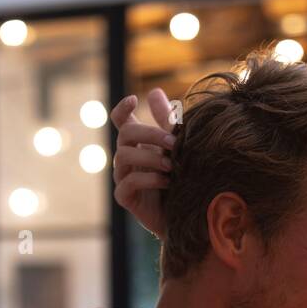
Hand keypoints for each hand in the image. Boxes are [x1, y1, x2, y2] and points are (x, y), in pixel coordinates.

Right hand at [111, 89, 176, 236]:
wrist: (185, 216)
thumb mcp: (177, 148)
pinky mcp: (125, 197)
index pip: (121, 121)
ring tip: (172, 165)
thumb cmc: (181, 178)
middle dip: (150, 134)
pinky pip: (128, 183)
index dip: (122, 109)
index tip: (134, 100)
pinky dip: (148, 179)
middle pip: (126, 133)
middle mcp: (126, 157)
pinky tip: (166, 181)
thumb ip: (167, 122)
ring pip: (124, 156)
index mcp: (137, 143)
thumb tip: (154, 92)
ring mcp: (123, 177)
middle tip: (174, 142)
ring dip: (150, 157)